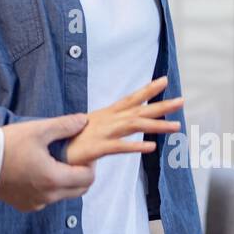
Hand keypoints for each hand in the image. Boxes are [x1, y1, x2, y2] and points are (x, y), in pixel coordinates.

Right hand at [0, 113, 96, 210]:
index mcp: (53, 178)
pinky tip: (39, 171)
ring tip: (55, 161)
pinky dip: (50, 187)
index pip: (88, 177)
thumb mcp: (37, 130)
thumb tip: (83, 121)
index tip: (84, 151)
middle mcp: (47, 196)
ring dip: (66, 180)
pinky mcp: (24, 205)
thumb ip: (64, 125)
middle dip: (82, 173)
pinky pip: (47, 199)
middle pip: (79, 189)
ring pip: (63, 195)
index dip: (91, 163)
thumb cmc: (5, 145)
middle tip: (73, 155)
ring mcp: (36, 203)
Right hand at [64, 76, 182, 166]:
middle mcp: (107, 120)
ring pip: (133, 125)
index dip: (147, 90)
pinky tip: (151, 147)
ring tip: (176, 126)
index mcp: (106, 115)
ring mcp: (102, 133)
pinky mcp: (97, 148)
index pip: (130, 99)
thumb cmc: (70, 141)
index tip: (164, 81)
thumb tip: (119, 126)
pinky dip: (135, 146)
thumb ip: (107, 126)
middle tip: (181, 100)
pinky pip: (119, 147)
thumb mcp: (91, 128)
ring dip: (156, 125)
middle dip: (161, 105)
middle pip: (138, 110)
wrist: (52, 152)